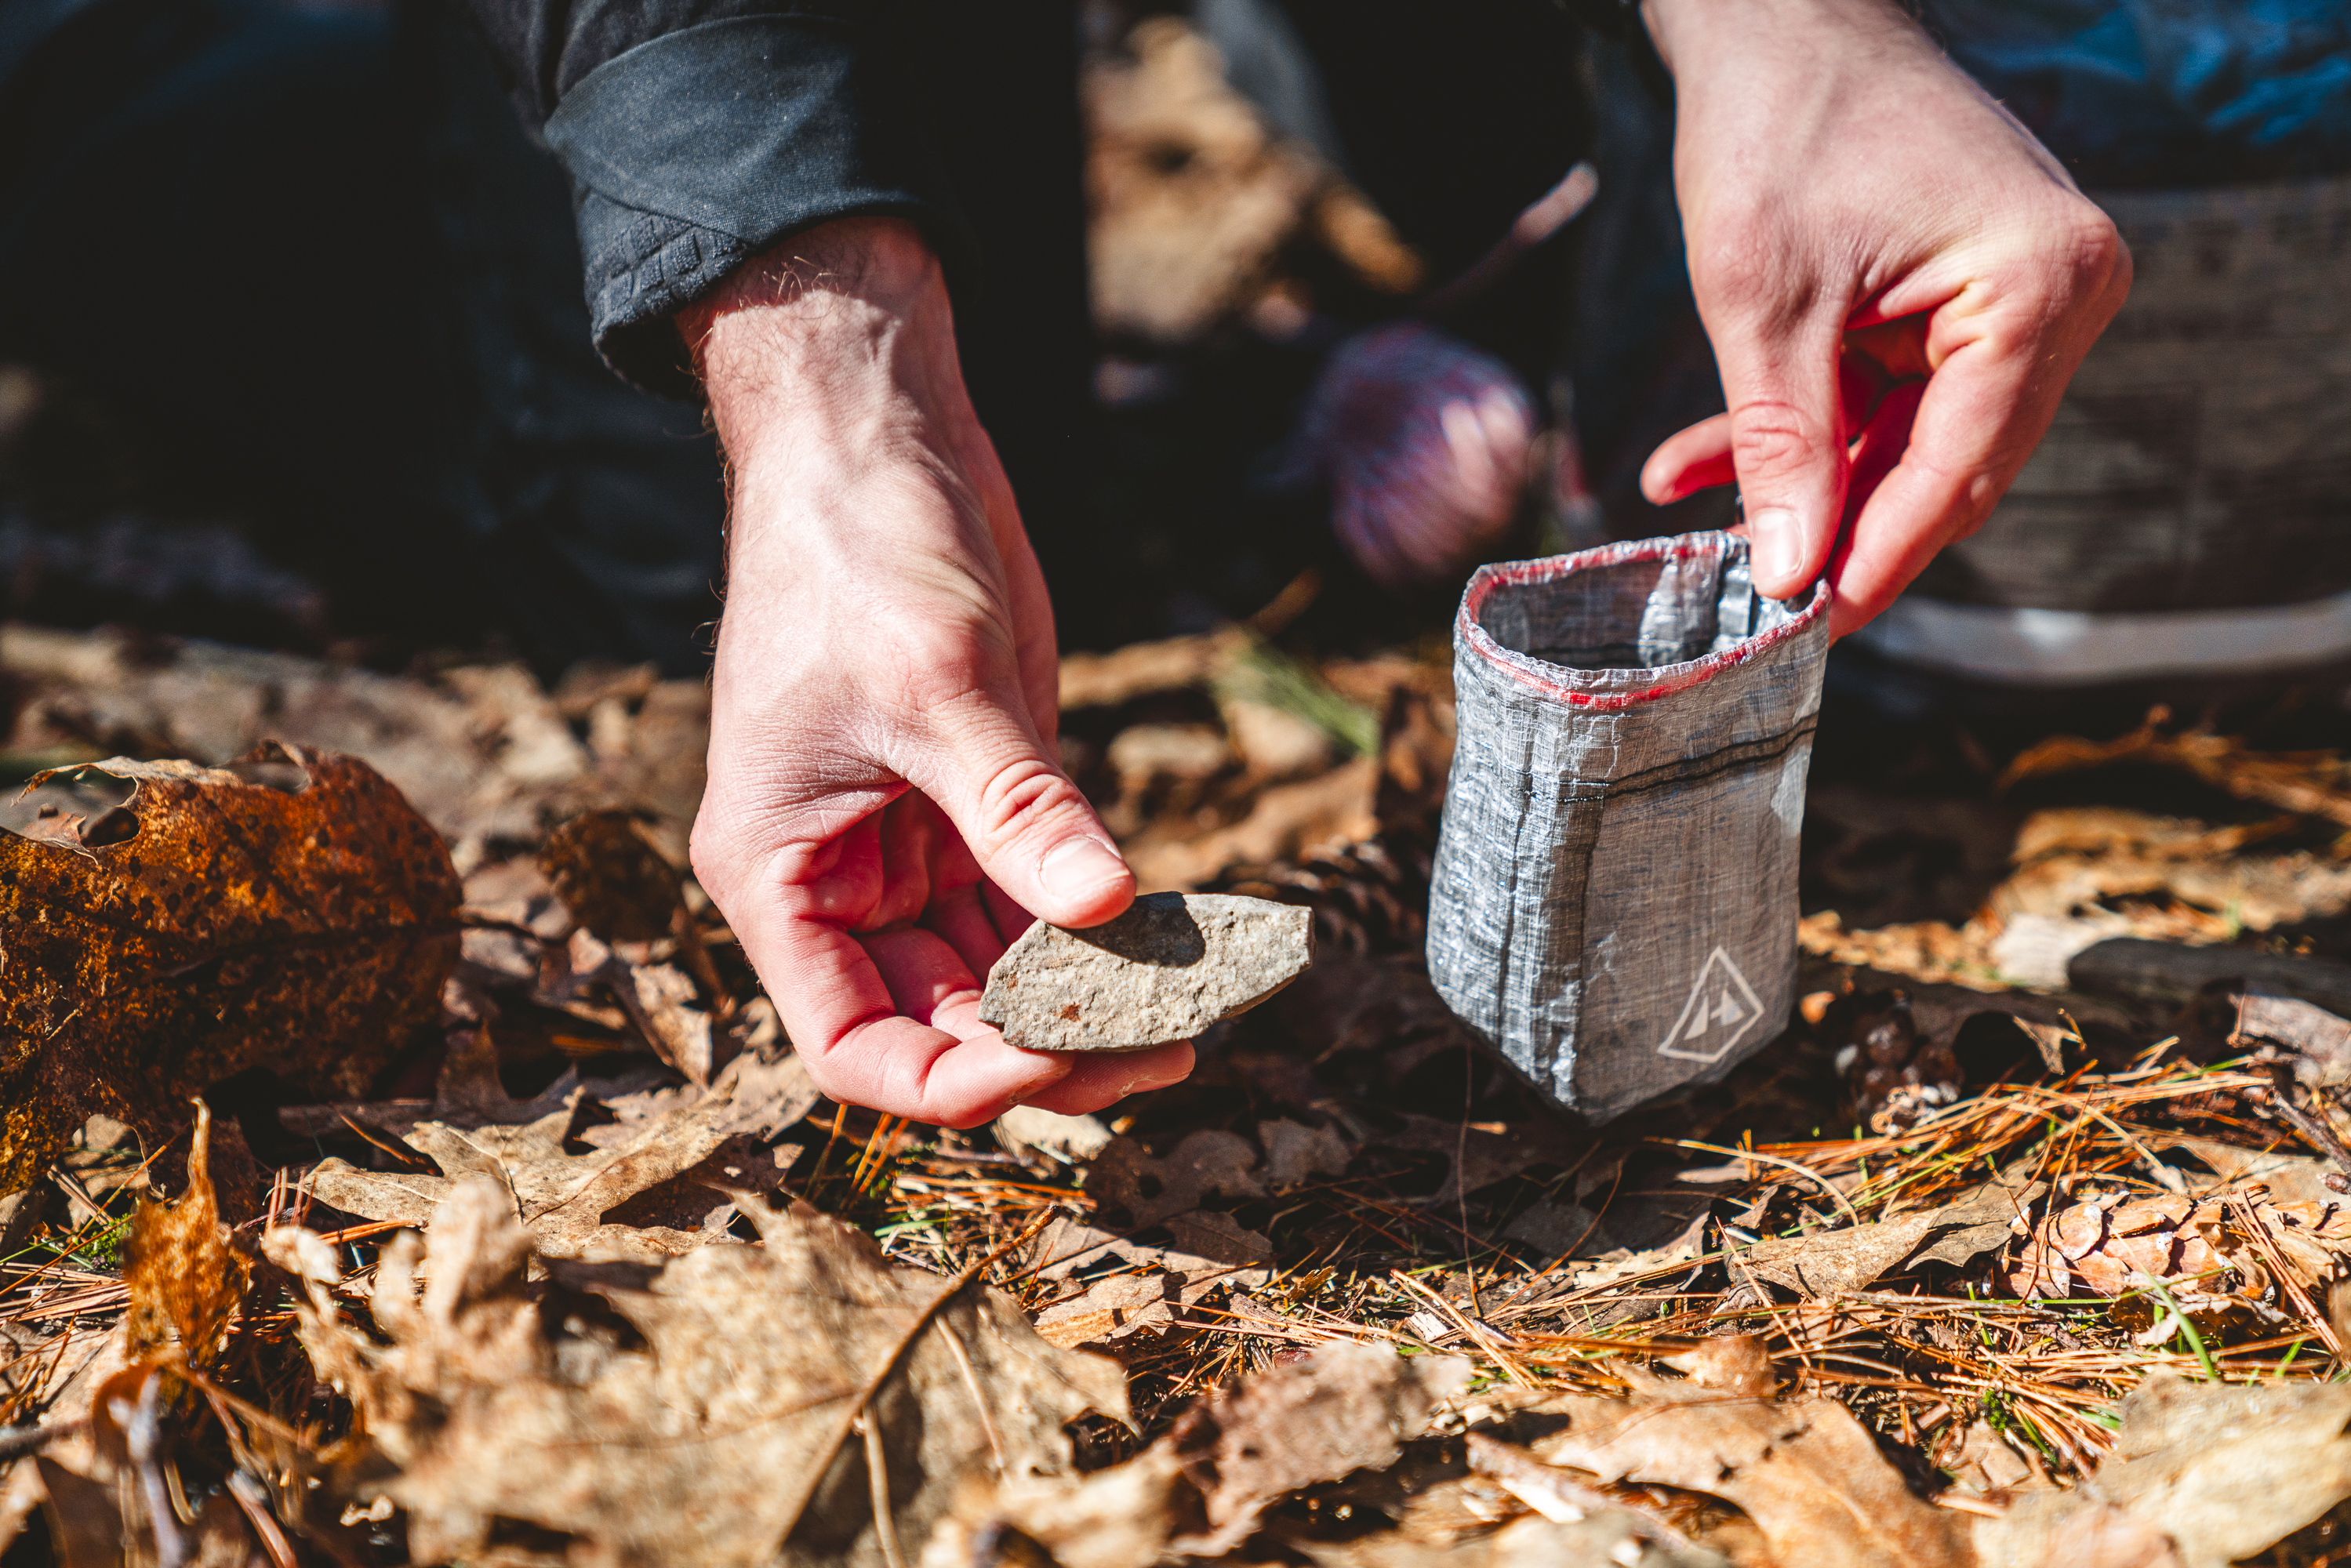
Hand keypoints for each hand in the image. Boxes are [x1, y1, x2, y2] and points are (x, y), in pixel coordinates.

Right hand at [680, 217, 1192, 1125]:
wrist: (876, 438)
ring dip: (1090, 1000)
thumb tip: (1108, 911)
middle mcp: (840, 885)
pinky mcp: (984, 801)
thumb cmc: (855, 550)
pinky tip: (1181, 940)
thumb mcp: (934, 685)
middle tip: (1167, 1052)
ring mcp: (914, 848)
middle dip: (1047, 1048)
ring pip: (1003, 974)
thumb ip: (1018, 806)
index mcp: (779, 878)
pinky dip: (1107, 928)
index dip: (954, 1080)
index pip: (855, 1045)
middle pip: (943, 1024)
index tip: (1059, 1062)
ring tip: (1194, 1010)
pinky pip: (1044, 899)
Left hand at [1636, 0, 2131, 633]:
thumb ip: (1782, 445)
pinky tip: (1693, 464)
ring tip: (1692, 513)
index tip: (1806, 629)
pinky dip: (1798, 428)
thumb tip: (1788, 574)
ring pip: (1903, 439)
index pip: (1960, 467)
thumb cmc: (1778, 128)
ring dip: (1797, 479)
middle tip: (1755, 600)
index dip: (1878, 559)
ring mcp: (2016, 295)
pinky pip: (1884, 394)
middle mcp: (2057, 294)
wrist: (1775, 19)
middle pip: (1944, 464)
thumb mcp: (1761, 305)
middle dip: (1835, 528)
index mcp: (2037, 286)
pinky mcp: (1961, 296)